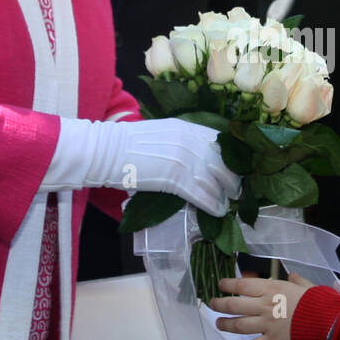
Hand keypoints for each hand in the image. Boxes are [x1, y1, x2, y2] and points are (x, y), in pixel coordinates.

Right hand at [62, 117, 240, 213]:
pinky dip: (213, 205)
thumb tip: (193, 161)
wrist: (105, 150)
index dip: (230, 159)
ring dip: (225, 196)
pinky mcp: (176, 178)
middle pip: (224, 162)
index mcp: (185, 127)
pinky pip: (203, 194)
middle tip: (235, 191)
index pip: (219, 143)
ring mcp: (184, 159)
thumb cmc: (125, 144)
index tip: (234, 170)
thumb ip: (179, 142)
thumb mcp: (159, 134)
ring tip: (227, 205)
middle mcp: (190, 141)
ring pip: (216, 181)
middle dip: (232, 179)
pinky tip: (217, 211)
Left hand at [211, 273, 312, 339]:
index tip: (220, 284)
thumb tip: (292, 275)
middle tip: (212, 304)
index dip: (228, 284)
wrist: (328, 322)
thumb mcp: (307, 286)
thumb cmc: (319, 302)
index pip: (242, 285)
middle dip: (219, 304)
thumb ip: (297, 281)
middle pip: (234, 305)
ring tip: (219, 324)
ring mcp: (266, 325)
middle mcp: (265, 306)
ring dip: (225, 325)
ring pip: (238, 325)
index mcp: (272, 289)